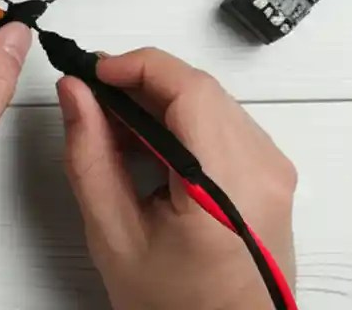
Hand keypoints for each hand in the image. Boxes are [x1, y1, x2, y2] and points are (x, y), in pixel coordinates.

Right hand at [56, 48, 296, 309]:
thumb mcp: (114, 234)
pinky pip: (226, 123)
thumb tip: (75, 93)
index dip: (137, 66)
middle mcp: (264, 170)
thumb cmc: (176, 309)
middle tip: (95, 98)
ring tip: (117, 129)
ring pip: (213, 101)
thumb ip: (90, 154)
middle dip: (143, 81)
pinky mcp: (273, 175)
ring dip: (162, 101)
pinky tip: (150, 146)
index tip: (94, 71)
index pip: (189, 89)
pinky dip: (184, 121)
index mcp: (227, 186)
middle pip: (201, 89)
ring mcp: (275, 171)